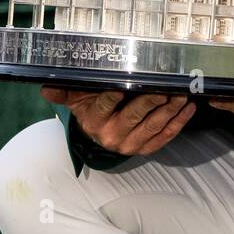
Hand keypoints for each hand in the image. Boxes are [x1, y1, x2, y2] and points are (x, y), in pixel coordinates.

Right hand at [41, 86, 194, 156]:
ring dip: (171, 110)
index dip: (116, 96)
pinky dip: (179, 123)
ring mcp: (131, 144)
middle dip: (152, 100)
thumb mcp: (78, 101)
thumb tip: (45, 87)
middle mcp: (112, 135)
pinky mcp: (145, 149)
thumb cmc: (92, 111)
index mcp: (95, 121)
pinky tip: (188, 109)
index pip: (105, 106)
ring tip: (183, 95)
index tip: (128, 84)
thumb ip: (66, 92)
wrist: (98, 138)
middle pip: (134, 116)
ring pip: (153, 126)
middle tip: (167, 87)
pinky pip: (165, 137)